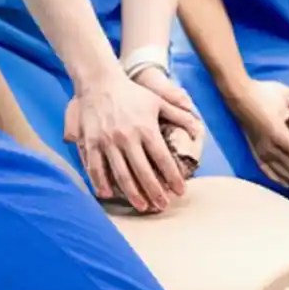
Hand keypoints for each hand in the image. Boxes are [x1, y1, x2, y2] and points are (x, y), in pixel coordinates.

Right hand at [64, 72, 201, 212]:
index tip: (181, 191)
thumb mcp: (159, 101)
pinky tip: (108, 195)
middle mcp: (127, 138)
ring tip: (142, 207)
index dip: (172, 177)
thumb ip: (180, 115)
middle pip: (143, 172)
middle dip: (155, 192)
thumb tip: (198, 129)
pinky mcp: (90, 143)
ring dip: (132, 193)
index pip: (163, 159)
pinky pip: (95, 168)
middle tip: (163, 206)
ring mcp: (107, 142)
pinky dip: (100, 183)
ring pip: (120, 174)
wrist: (100, 83)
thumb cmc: (132, 94)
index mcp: (146, 129)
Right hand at [234, 79, 288, 191]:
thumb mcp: (288, 95)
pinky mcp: (254, 151)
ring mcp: (260, 151)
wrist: (237, 94)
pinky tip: (288, 185)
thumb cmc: (264, 92)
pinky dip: (278, 179)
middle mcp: (269, 147)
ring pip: (282, 172)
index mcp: (279, 134)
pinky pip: (267, 170)